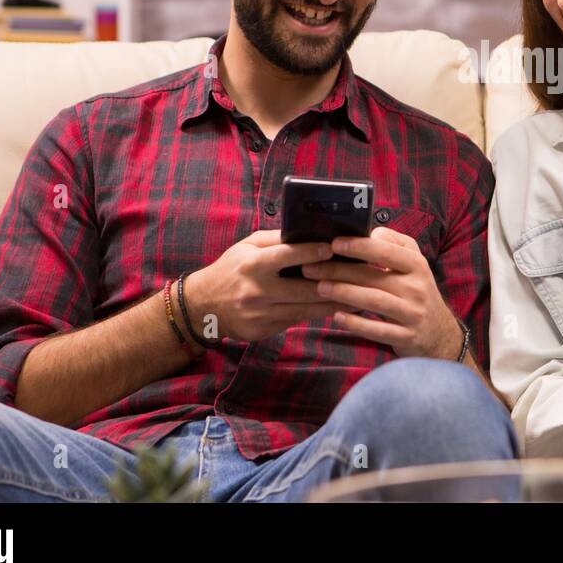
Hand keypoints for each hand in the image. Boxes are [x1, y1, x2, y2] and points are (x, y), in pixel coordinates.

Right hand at [183, 229, 355, 342]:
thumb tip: (308, 232)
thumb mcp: (246, 247)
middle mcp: (255, 291)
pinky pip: (296, 321)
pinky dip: (318, 314)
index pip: (284, 256)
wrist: (202, 306)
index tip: (332, 248)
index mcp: (251, 265)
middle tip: (360, 276)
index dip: (309, 252)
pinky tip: (339, 310)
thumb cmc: (231, 269)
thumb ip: (275, 240)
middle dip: (333, 283)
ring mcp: (260, 314)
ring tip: (360, 296)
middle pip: (302, 289)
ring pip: (305, 310)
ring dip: (334, 303)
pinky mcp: (263, 330)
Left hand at [301, 226, 464, 359]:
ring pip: (374, 300)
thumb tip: (370, 232)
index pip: (387, 251)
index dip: (360, 246)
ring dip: (344, 293)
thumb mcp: (415, 265)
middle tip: (311, 268)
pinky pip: (378, 329)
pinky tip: (336, 317)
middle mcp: (417, 287)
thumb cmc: (417, 292)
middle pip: (374, 276)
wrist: (439, 333)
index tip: (334, 243)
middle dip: (339, 271)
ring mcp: (413, 313)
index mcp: (417, 265)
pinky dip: (356, 323)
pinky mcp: (407, 336)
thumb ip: (395, 245)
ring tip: (319, 288)